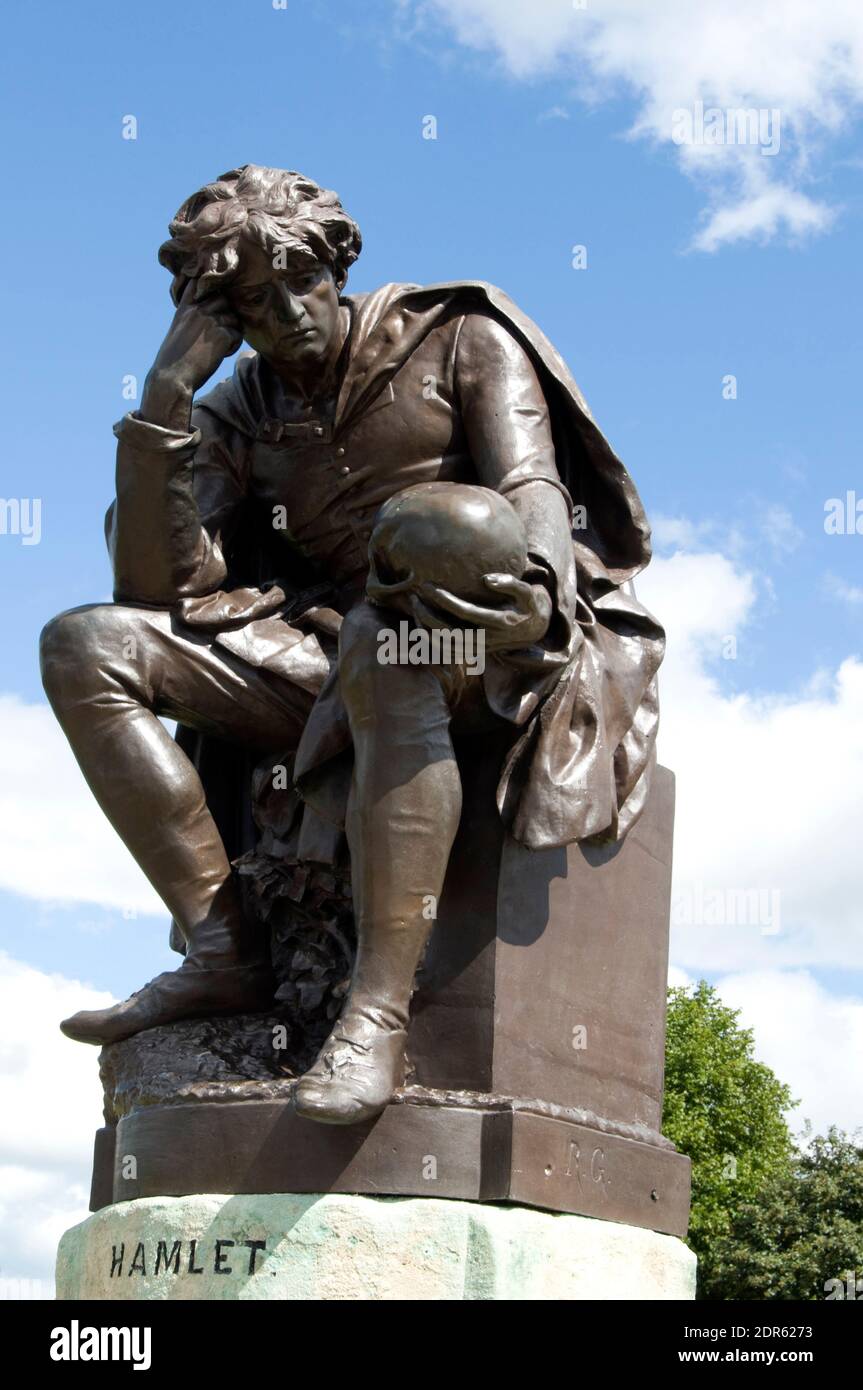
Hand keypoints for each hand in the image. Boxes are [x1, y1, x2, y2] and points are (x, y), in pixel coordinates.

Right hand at [140, 279, 242, 427]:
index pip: (198, 284)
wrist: (172, 378)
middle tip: (220, 334)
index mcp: (185, 309)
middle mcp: (198, 311)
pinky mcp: (222, 335)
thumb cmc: (174, 361)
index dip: (209, 288)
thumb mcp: (177, 332)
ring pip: (233, 318)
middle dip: (226, 315)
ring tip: (220, 347)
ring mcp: (210, 321)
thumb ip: (190, 319)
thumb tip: (210, 315)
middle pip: (223, 300)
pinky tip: (221, 354)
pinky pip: (237, 334)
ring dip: (231, 332)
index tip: (212, 302)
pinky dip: (233, 346)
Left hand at [408, 573, 552, 651]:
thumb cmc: (528, 605)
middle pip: (450, 632)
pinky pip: (448, 653)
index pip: (465, 612)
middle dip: (428, 614)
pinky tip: (420, 625)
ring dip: (427, 629)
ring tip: (414, 609)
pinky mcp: (474, 653)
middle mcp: (489, 639)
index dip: (444, 599)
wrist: (534, 630)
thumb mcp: (527, 592)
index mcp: (500, 622)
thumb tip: (486, 579)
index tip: (428, 586)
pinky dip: (431, 642)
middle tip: (414, 597)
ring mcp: (480, 649)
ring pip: (446, 646)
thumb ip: (511, 583)